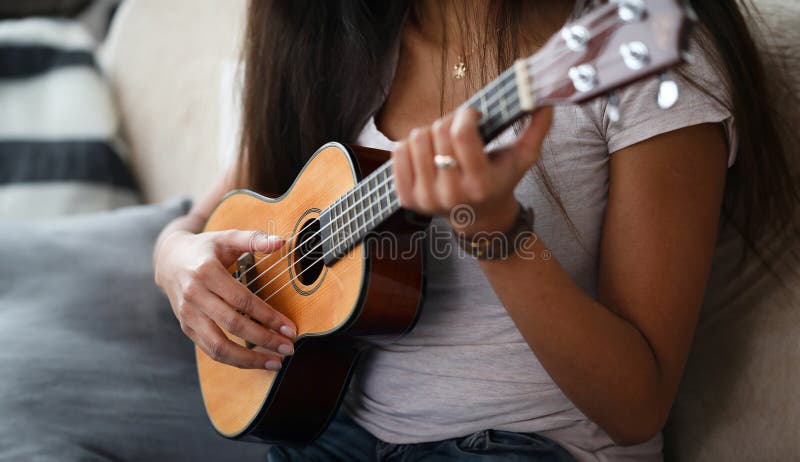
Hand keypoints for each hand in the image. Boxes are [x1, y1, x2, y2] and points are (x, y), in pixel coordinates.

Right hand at [154, 229, 296, 369]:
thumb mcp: (227, 237)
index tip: (290, 328)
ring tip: (275, 363)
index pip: (242, 300)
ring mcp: (188, 315)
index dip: (268, 316)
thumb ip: (254, 239)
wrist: (168, 261)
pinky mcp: (187, 328)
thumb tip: (281, 242)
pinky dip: (234, 360)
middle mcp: (194, 296)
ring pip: (219, 346)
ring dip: (249, 359)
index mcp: (206, 272)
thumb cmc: (205, 249)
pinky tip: (255, 362)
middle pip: (233, 325)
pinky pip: (211, 350)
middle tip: (289, 348)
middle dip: (264, 340)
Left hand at [391, 107, 552, 235]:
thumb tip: (547, 100)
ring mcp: (426, 199)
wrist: (479, 217)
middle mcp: (452, 195)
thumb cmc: (501, 180)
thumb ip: (538, 129)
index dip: (466, 115)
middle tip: (458, 128)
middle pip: (437, 132)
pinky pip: (397, 153)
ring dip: (430, 132)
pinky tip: (428, 153)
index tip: (473, 115)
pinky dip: (411, 146)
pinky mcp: (407, 199)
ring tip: (443, 142)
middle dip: (449, 121)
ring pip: (415, 139)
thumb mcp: (524, 158)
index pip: (461, 134)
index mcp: (481, 184)